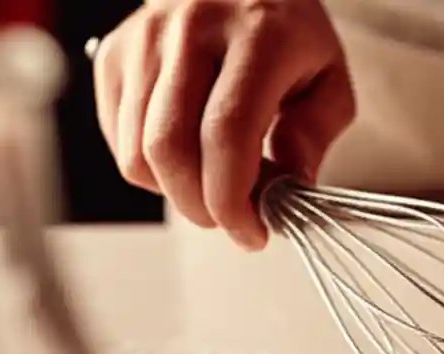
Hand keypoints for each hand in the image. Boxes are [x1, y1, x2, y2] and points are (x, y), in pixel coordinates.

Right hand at [93, 0, 353, 249]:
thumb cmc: (288, 34)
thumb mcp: (328, 78)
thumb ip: (314, 134)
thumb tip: (287, 189)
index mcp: (256, 34)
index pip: (225, 134)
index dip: (233, 200)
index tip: (253, 232)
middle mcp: (191, 30)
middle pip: (170, 150)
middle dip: (201, 207)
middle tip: (233, 219)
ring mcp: (145, 40)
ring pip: (137, 154)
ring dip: (176, 193)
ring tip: (213, 187)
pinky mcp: (115, 55)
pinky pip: (119, 141)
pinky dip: (153, 169)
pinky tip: (188, 157)